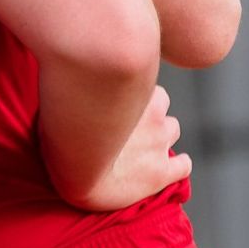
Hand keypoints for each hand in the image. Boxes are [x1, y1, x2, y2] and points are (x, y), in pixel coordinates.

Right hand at [61, 85, 192, 211]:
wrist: (77, 173)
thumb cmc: (65, 134)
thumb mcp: (69, 96)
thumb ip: (84, 86)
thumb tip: (74, 74)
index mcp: (136, 92)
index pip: (144, 82)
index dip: (131, 93)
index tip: (116, 102)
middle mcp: (154, 116)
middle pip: (162, 104)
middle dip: (149, 111)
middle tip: (127, 124)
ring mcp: (159, 144)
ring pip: (173, 129)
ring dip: (160, 135)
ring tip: (140, 146)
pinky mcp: (161, 172)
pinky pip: (183, 165)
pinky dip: (177, 165)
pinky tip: (165, 169)